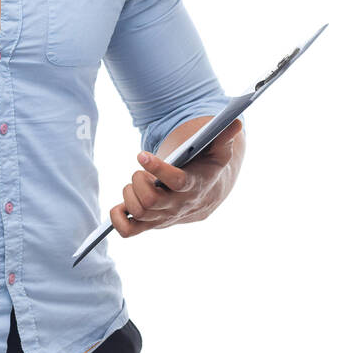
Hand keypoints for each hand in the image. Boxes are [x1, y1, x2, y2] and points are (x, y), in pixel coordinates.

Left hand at [110, 117, 243, 237]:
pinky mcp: (150, 225)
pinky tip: (119, 205)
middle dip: (138, 181)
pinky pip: (128, 231)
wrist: (205, 197)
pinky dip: (117, 218)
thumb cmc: (207, 168)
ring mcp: (163, 217)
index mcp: (193, 186)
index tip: (141, 154)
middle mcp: (178, 206)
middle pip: (151, 201)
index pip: (176, 182)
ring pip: (138, 212)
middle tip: (140, 172)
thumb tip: (235, 122)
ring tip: (137, 182)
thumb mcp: (218, 151)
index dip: (157, 168)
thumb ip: (223, 137)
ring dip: (129, 193)